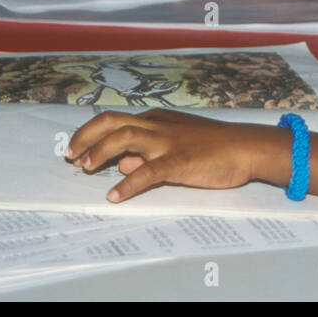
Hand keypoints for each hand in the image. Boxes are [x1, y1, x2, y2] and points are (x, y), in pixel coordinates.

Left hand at [65, 109, 283, 202]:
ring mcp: (168, 142)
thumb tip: (120, 164)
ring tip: (84, 169)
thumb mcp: (176, 145)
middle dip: (86, 136)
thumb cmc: (213, 147)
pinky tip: (115, 196)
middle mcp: (158, 127)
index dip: (90, 133)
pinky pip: (148, 172)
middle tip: (70, 156)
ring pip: (125, 138)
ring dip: (100, 152)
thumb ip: (147, 153)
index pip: (115, 121)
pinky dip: (128, 183)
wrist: (246, 147)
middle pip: (112, 122)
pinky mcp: (180, 162)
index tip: (75, 148)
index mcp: (156, 120)